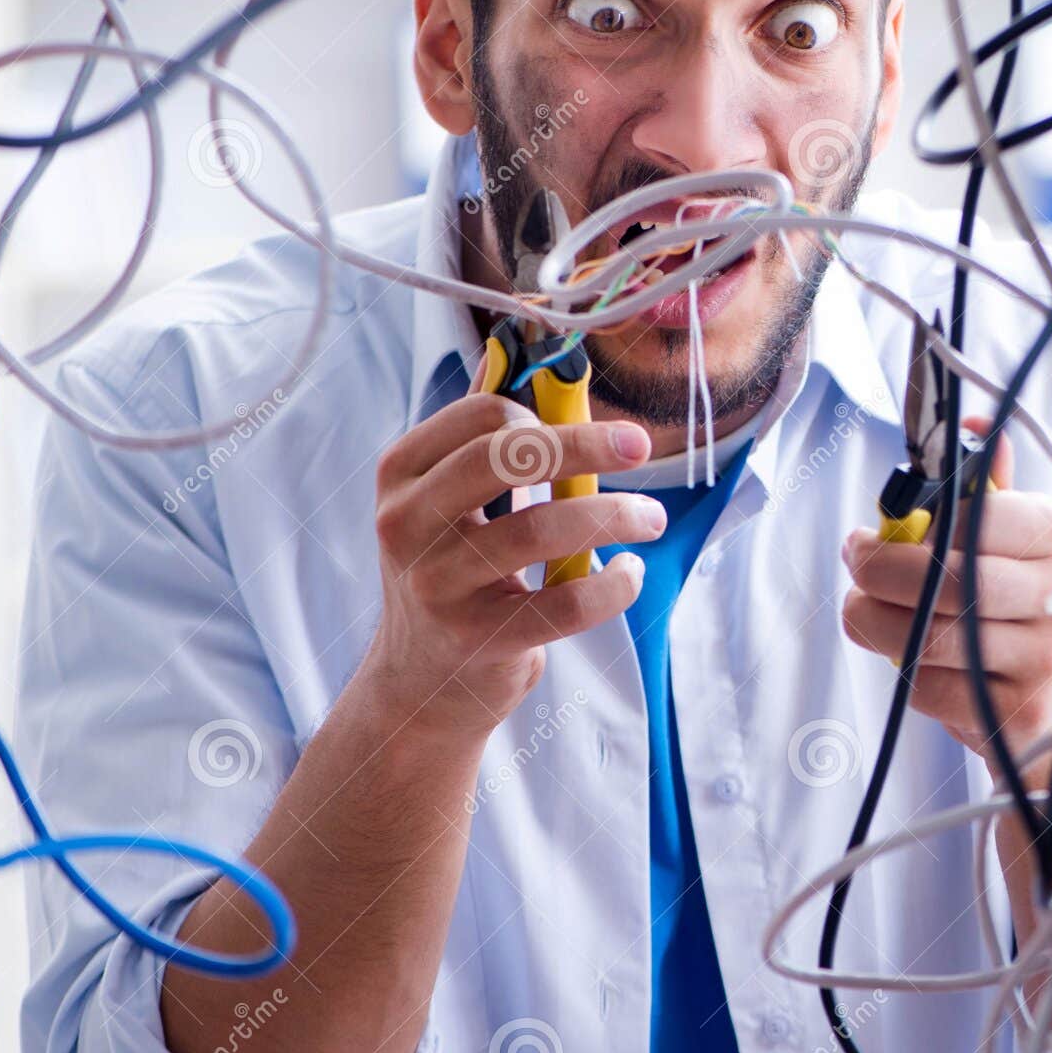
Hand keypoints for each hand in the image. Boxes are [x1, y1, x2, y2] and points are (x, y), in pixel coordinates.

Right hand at [368, 355, 661, 740]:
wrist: (420, 684)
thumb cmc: (452, 572)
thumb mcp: (447, 503)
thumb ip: (489, 443)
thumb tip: (546, 368)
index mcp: (402, 473)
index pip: (484, 414)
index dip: (549, 412)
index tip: (592, 429)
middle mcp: (407, 523)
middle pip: (510, 455)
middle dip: (588, 443)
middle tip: (639, 446)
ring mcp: (438, 584)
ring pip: (546, 527)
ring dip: (617, 514)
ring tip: (650, 516)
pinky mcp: (479, 639)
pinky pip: (567, 603)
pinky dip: (615, 584)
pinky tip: (629, 572)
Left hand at [840, 420, 1051, 763]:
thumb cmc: (1014, 602)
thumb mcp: (1007, 536)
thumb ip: (984, 485)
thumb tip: (970, 428)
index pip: (978, 516)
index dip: (911, 524)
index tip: (871, 531)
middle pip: (949, 581)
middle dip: (880, 572)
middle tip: (854, 564)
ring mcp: (1048, 658)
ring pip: (932, 638)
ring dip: (875, 623)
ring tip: (861, 611)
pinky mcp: (1024, 715)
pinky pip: (934, 687)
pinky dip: (906, 673)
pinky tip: (910, 658)